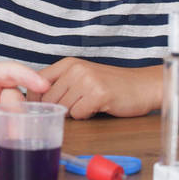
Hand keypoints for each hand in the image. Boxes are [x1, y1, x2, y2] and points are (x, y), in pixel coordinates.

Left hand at [0, 60, 48, 139]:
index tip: (40, 84)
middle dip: (17, 110)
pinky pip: (8, 123)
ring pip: (14, 111)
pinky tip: (11, 144)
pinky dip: (11, 133)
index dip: (25, 74)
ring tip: (13, 140)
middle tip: (13, 127)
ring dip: (16, 125)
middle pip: (14, 95)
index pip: (7, 69)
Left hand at [32, 58, 158, 118]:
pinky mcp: (98, 94)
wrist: (143, 86)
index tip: (41, 107)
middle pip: (49, 98)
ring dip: (75, 112)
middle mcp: (76, 69)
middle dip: (59, 108)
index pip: (38, 81)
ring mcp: (87, 80)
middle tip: (76, 106)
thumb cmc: (112, 85)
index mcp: (69, 63)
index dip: (36, 98)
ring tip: (90, 104)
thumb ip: (61, 84)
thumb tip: (36, 99)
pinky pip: (79, 114)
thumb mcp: (83, 77)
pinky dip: (87, 116)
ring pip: (64, 108)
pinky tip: (98, 108)